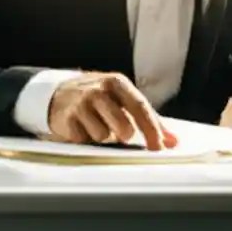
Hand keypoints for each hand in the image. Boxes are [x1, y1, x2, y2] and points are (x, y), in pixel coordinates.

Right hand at [47, 72, 177, 150]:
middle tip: (123, 134)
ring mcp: (80, 104)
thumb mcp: (123, 100)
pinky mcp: (66, 119)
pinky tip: (82, 128)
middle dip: (126, 135)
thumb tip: (173, 141)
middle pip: (123, 125)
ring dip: (103, 137)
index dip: (152, 130)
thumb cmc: (100, 98)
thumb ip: (149, 119)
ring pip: (103, 136)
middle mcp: (98, 90)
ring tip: (96, 125)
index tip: (159, 147)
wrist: (58, 93)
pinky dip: (86, 139)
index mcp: (117, 83)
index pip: (140, 107)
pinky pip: (84, 141)